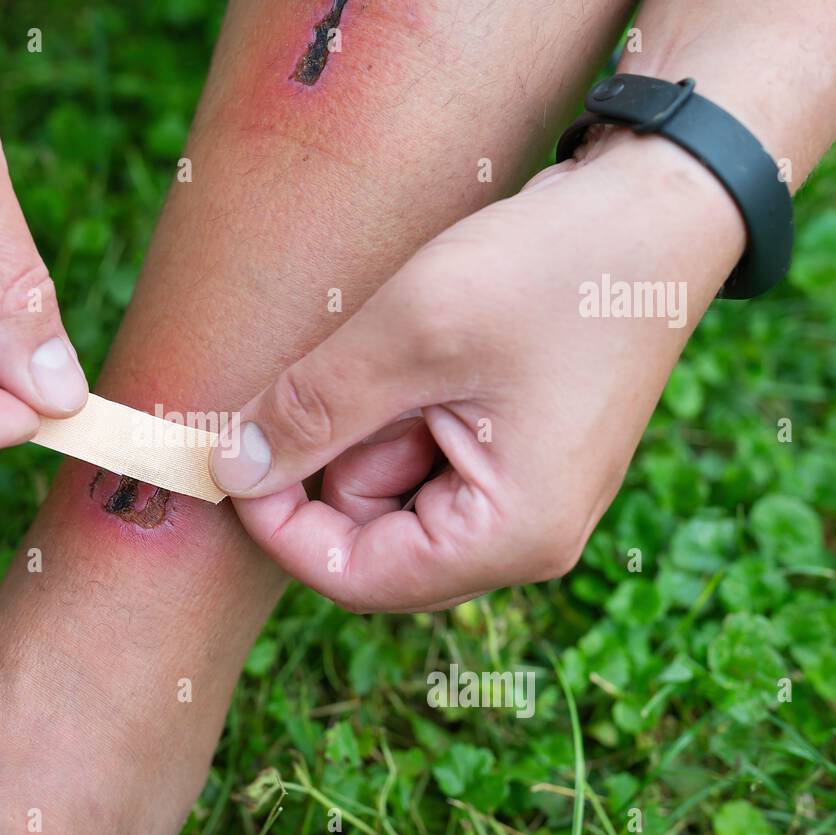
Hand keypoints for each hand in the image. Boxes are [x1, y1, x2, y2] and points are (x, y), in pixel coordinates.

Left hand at [210, 130, 743, 611]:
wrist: (657, 204)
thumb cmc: (552, 268)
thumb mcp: (411, 334)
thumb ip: (313, 411)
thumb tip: (228, 470)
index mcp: (512, 534)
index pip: (355, 578)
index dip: (279, 526)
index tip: (234, 453)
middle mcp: (524, 535)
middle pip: (369, 538)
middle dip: (336, 457)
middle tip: (364, 363)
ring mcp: (522, 495)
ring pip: (388, 492)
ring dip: (369, 422)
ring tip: (414, 343)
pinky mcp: (513, 455)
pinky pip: (421, 457)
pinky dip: (398, 408)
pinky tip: (430, 347)